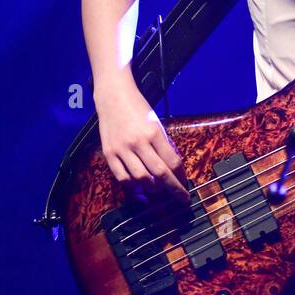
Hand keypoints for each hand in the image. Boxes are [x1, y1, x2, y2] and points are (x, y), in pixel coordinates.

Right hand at [94, 82, 188, 204]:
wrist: (113, 96)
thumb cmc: (138, 107)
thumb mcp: (156, 122)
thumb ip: (163, 144)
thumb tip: (172, 166)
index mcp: (154, 133)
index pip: (172, 162)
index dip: (181, 177)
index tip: (185, 184)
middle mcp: (138, 142)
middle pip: (159, 173)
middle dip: (173, 189)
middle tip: (180, 198)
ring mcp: (122, 149)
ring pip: (140, 179)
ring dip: (152, 190)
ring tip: (160, 193)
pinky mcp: (109, 153)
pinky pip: (121, 177)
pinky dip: (132, 188)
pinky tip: (140, 191)